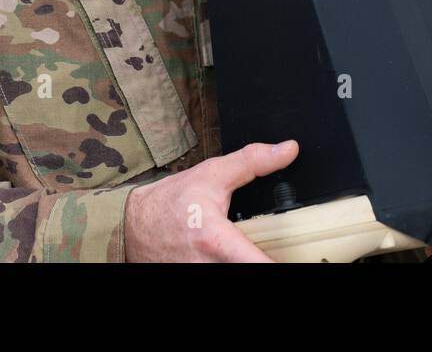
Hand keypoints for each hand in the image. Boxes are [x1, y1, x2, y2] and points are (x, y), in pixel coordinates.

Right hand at [123, 140, 297, 261]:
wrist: (130, 226)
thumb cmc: (170, 202)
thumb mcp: (212, 174)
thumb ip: (253, 162)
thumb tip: (289, 150)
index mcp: (216, 241)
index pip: (257, 265)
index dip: (278, 263)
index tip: (301, 257)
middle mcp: (208, 268)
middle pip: (250, 270)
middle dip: (268, 259)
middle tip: (282, 249)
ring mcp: (198, 278)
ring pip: (235, 276)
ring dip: (247, 263)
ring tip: (258, 250)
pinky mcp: (192, 281)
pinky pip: (222, 277)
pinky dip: (230, 266)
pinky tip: (235, 256)